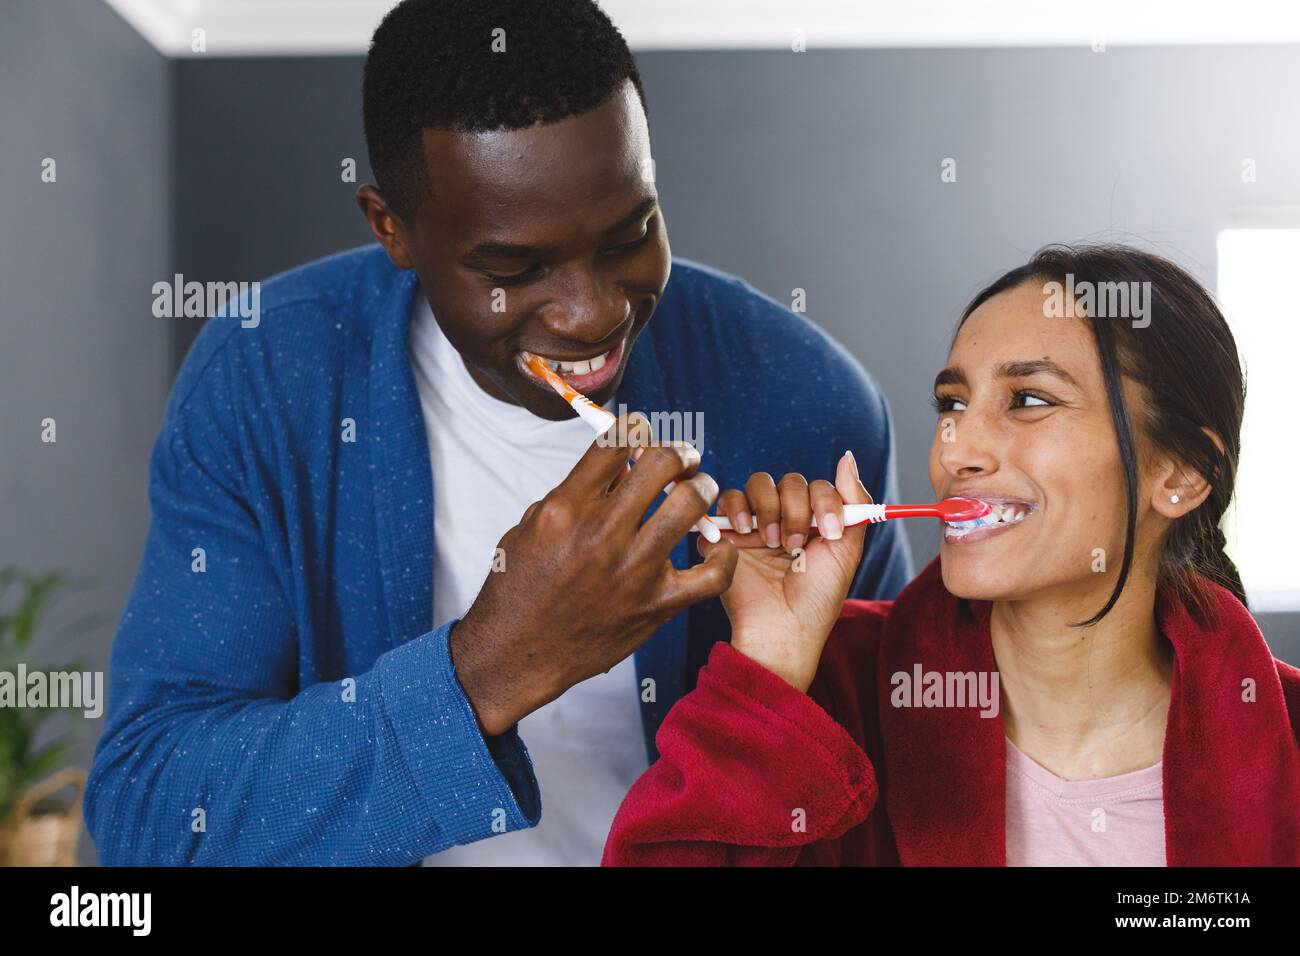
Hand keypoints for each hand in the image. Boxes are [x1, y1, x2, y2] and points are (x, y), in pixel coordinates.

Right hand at [450, 412, 738, 736]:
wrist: (515, 653)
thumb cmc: (519, 588)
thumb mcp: (532, 525)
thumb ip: (575, 492)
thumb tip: (620, 463)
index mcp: (566, 508)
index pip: (618, 441)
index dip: (638, 428)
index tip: (644, 435)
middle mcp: (602, 533)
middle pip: (662, 464)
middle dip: (678, 453)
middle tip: (682, 460)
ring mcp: (633, 571)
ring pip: (692, 505)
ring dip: (702, 489)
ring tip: (698, 493)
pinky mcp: (657, 605)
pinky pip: (713, 575)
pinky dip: (723, 558)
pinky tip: (716, 549)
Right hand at [701, 451, 869, 691]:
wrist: (783, 630)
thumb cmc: (818, 599)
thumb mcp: (846, 549)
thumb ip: (853, 501)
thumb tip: (846, 456)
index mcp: (813, 521)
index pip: (817, 486)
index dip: (824, 501)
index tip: (830, 533)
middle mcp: (784, 518)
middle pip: (788, 482)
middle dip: (796, 510)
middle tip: (795, 544)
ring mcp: (754, 524)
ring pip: (758, 484)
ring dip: (769, 508)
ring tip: (772, 541)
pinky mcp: (726, 534)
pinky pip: (726, 500)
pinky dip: (737, 508)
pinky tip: (747, 533)